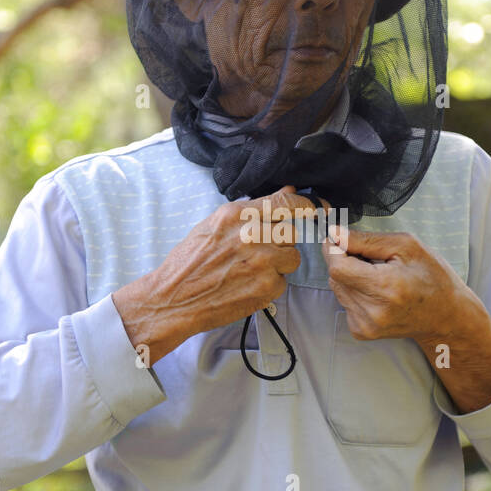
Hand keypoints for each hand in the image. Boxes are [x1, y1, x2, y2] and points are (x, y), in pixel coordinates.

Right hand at [113, 185, 317, 363]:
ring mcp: (261, 262)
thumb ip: (253, 209)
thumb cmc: (190, 262)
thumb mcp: (215, 225)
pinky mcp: (266, 287)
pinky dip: (269, 286)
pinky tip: (246, 286)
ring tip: (251, 271)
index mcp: (237, 214)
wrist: (173, 299)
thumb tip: (288, 191)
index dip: (307, 205)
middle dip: (281, 242)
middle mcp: (252, 234)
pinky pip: (283, 282)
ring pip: (292, 258)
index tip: (317, 208)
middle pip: (291, 232)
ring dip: (279, 265)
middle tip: (260, 253)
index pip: (286, 202)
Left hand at [322, 225, 490, 411]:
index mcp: (386, 287)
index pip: (337, 267)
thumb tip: (333, 234)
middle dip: (345, 260)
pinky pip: (344, 302)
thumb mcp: (406, 245)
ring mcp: (366, 325)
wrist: (445, 315)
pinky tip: (377, 292)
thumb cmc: (431, 276)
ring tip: (378, 277)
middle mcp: (373, 311)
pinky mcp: (361, 331)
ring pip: (337, 288)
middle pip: (335, 277)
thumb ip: (365, 240)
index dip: (334, 250)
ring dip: (351, 277)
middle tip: (370, 258)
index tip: (341, 239)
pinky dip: (354, 292)